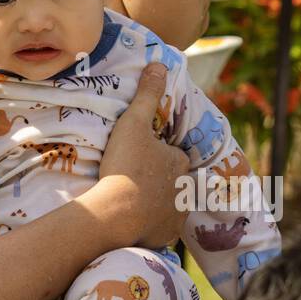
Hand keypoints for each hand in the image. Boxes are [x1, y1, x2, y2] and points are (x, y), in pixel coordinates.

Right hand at [94, 63, 189, 247]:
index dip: (159, 153)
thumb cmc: (126, 166)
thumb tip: (159, 63)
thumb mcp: (133, 123)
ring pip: (168, 204)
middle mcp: (185, 189)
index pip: (174, 153)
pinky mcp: (164, 236)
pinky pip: (158, 227)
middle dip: (159, 178)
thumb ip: (146, 95)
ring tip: (130, 199)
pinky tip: (132, 220)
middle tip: (133, 177)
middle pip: (172, 180)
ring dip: (155, 202)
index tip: (140, 155)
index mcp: (180, 161)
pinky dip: (149, 224)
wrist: (116, 214)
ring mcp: (175, 215)